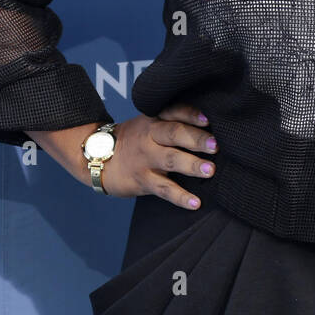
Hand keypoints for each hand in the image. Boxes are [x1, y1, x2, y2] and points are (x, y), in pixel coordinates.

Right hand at [101, 103, 215, 208]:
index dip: (192, 114)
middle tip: (215, 146)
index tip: (209, 119)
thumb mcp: (148, 123)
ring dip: (192, 165)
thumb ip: (174, 122)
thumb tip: (212, 128)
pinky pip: (164, 189)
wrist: (98, 158)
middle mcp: (150, 136)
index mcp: (155, 120)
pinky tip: (195, 203)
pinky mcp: (143, 180)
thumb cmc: (134, 139)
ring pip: (171, 160)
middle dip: (196, 139)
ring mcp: (146, 159)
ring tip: (210, 171)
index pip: (174, 111)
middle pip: (174, 133)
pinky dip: (180, 196)